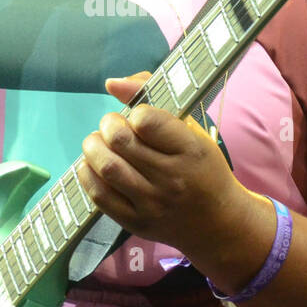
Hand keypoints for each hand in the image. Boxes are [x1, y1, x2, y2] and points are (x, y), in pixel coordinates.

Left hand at [77, 71, 252, 256]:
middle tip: (112, 127)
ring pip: (106, 168)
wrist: (217, 223)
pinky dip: (88, 174)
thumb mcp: (191, 131)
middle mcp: (172, 179)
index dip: (135, 113)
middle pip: (120, 141)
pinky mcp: (136, 223)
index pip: (147, 121)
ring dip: (93, 148)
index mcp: (191, 150)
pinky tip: (95, 165)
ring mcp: (153, 204)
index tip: (139, 118)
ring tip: (100, 144)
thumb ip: (153, 99)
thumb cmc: (202, 168)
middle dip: (108, 125)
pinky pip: (99, 196)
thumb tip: (111, 83)